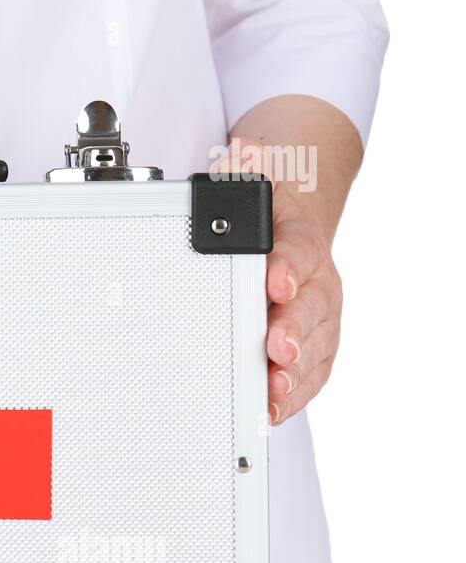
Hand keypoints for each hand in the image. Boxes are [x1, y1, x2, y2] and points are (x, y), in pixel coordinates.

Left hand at [264, 180, 342, 425]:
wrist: (291, 234)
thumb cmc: (267, 221)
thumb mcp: (253, 188)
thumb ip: (244, 172)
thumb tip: (244, 154)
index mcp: (300, 241)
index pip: (299, 251)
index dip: (288, 266)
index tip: (275, 281)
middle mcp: (316, 282)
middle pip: (311, 307)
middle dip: (293, 329)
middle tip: (275, 346)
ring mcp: (317, 318)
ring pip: (315, 346)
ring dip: (294, 370)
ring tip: (274, 386)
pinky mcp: (313, 348)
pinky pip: (310, 374)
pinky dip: (292, 394)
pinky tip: (273, 408)